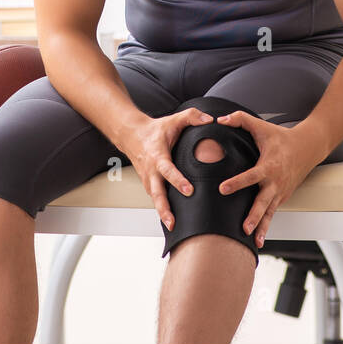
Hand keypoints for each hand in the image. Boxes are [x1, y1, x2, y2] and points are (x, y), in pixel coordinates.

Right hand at [120, 108, 216, 231]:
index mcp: (158, 156)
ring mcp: (148, 179)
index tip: (189, 190)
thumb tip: (210, 120)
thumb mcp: (174, 119)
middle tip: (173, 220)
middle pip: (156, 193)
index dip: (178, 180)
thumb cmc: (155, 130)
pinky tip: (171, 220)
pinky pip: (155, 198)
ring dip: (162, 213)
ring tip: (173, 227)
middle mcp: (151, 170)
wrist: (132, 134)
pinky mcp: (148, 184)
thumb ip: (192, 117)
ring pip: (154, 199)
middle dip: (164, 208)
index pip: (167, 170)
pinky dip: (161, 209)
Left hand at [215, 112, 325, 249]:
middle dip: (254, 215)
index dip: (236, 183)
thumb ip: (239, 120)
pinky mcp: (282, 197)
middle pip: (263, 201)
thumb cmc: (281, 137)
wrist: (308, 147)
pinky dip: (267, 226)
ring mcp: (280, 191)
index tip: (222, 188)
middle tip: (244, 227)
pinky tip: (259, 239)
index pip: (251, 176)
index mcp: (268, 166)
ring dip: (262, 227)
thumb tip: (220, 120)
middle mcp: (275, 182)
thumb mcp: (260, 125)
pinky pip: (272, 212)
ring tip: (254, 241)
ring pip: (270, 212)